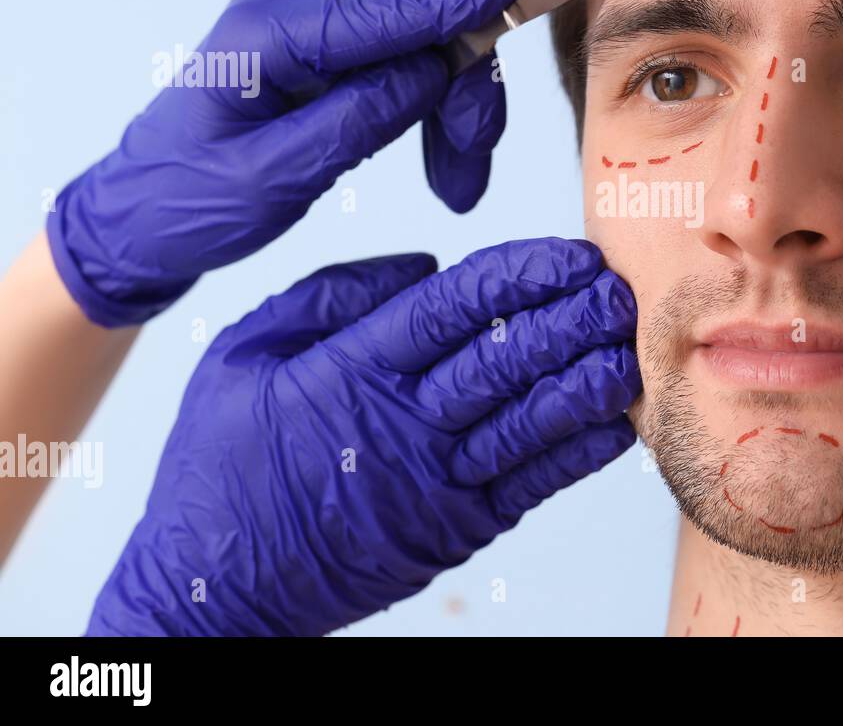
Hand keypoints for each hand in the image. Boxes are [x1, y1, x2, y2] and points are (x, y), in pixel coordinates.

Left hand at [48, 0, 558, 325]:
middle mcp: (290, 9)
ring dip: (455, 100)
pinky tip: (441, 165)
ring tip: (459, 182)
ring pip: (420, 32)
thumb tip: (433, 70)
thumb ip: (354, 119)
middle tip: (473, 153)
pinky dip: (434, 108)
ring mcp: (308, 28)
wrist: (136, 222)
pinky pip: (403, 60)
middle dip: (463, 70)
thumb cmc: (187, 205)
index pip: (387, 3)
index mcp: (266, 33)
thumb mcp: (272, 178)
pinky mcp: (324, 55)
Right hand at [86, 238, 640, 635]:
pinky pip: (529, 486)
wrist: (210, 590)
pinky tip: (614, 424)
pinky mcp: (453, 529)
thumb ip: (325, 298)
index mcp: (351, 371)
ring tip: (628, 349)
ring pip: (528, 423)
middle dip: (568, 321)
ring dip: (585, 383)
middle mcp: (403, 424)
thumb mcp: (239, 357)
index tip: (566, 255)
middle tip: (616, 291)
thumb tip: (419, 265)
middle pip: (504, 360)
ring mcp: (434, 482)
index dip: (519, 276)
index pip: (454, 308)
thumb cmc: (219, 467)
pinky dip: (575, 456)